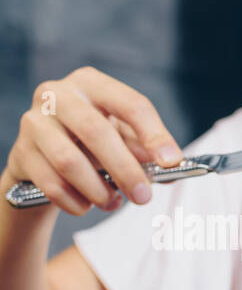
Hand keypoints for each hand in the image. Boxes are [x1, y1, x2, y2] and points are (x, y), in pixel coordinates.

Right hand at [2, 66, 181, 213]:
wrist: (43, 159)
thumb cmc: (93, 145)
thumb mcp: (123, 141)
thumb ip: (147, 152)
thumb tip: (173, 169)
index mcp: (92, 84)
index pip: (130, 104)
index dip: (154, 135)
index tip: (171, 162)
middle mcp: (58, 95)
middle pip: (96, 131)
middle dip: (125, 169)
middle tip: (144, 197)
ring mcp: (34, 122)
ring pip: (69, 161)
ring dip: (99, 190)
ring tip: (113, 203)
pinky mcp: (21, 153)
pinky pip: (52, 185)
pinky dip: (76, 202)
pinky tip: (87, 205)